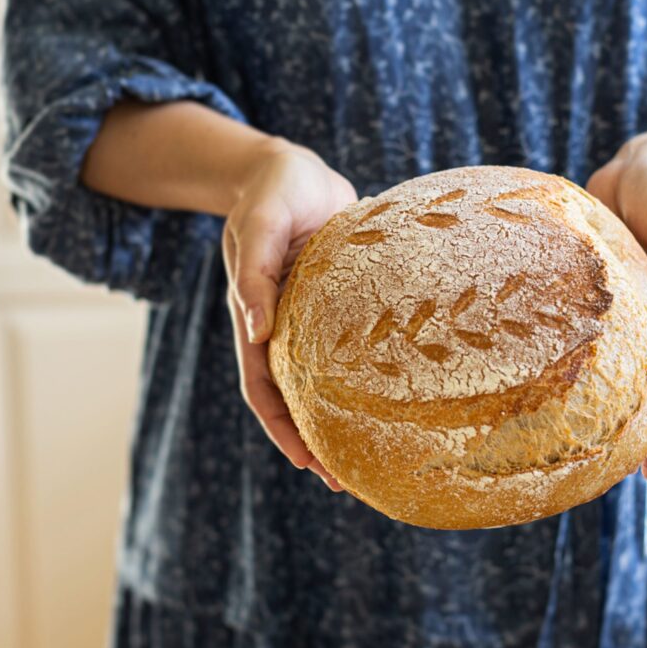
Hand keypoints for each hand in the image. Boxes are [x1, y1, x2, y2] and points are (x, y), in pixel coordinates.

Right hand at [222, 138, 357, 490]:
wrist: (290, 168)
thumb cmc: (273, 192)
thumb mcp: (261, 225)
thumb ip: (254, 275)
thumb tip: (256, 332)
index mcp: (256, 317)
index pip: (263, 388)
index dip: (282, 429)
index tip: (309, 464)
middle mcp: (281, 325)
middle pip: (293, 395)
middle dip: (313, 439)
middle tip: (345, 479)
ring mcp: (309, 316)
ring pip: (320, 378)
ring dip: (338, 415)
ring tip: (372, 449)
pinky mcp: (336, 301)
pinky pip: (346, 348)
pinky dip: (360, 375)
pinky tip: (392, 392)